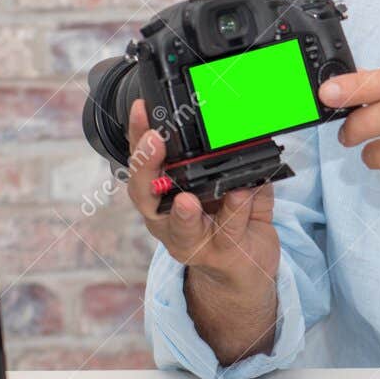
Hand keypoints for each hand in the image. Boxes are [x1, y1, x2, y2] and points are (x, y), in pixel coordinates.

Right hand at [126, 99, 279, 363]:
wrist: (242, 271)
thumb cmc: (226, 220)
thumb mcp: (222, 184)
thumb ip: (228, 158)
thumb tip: (241, 121)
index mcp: (160, 197)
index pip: (142, 163)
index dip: (137, 136)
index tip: (141, 107)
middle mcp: (167, 221)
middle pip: (145, 196)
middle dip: (146, 168)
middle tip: (154, 142)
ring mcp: (192, 242)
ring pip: (182, 227)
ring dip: (184, 213)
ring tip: (187, 199)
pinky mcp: (223, 254)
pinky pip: (229, 230)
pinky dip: (235, 210)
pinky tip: (240, 192)